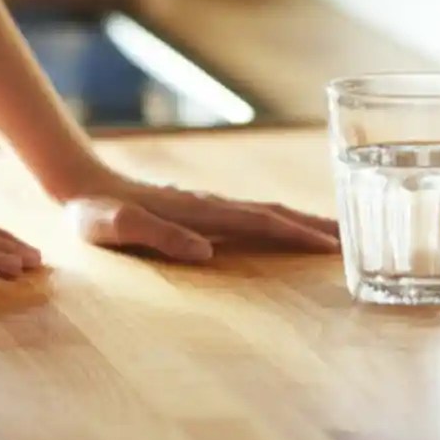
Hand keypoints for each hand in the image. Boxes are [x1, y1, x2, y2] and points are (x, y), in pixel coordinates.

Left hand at [64, 174, 339, 261]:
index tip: (330, 247)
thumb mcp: (118, 228)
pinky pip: (251, 216)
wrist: (83, 186)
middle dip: (314, 226)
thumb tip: (206, 253)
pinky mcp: (203, 210)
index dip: (295, 235)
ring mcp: (209, 205)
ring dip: (302, 222)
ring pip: (266, 212)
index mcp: (199, 211)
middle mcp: (211, 204)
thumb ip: (158, 237)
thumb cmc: (96, 214)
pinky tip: (288, 229)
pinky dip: (279, 222)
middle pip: (274, 213)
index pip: (259, 223)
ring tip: (336, 235)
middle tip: (355, 240)